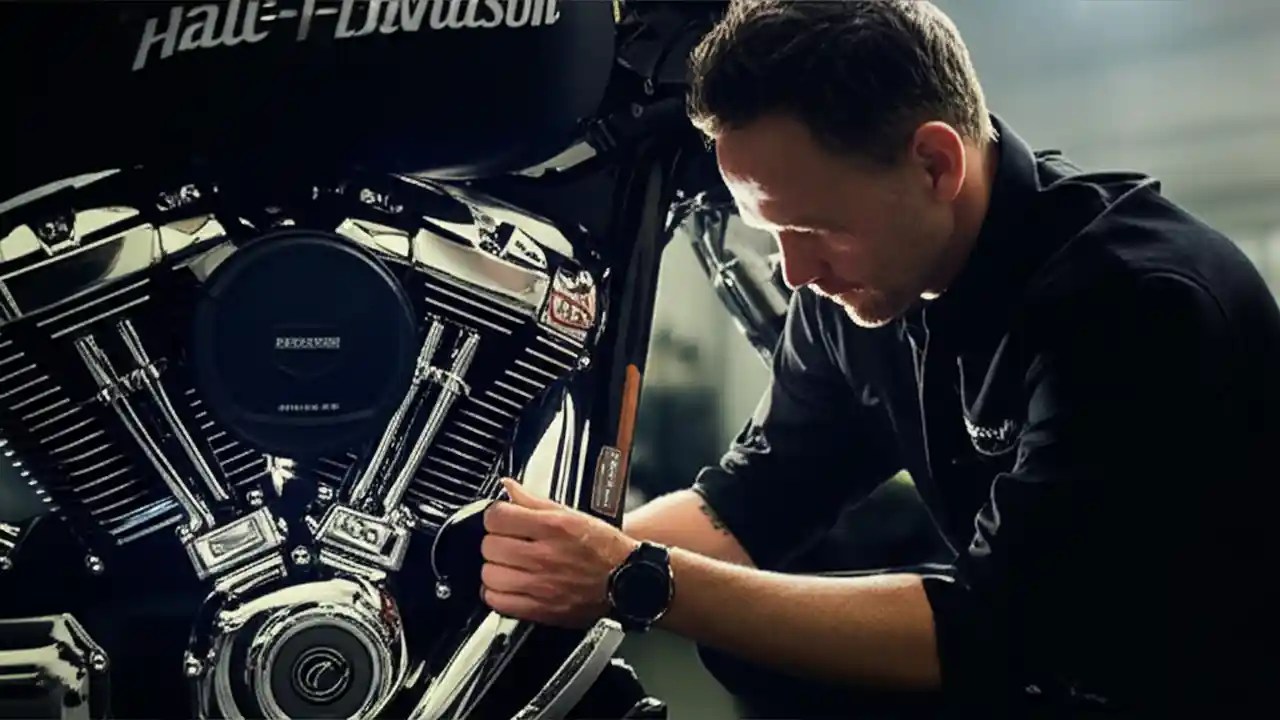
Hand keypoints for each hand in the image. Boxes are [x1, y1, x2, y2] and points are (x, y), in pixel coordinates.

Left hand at [480, 477, 638, 627]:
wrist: (629, 582)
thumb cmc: (605, 549)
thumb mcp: (573, 514)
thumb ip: (535, 501)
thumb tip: (509, 487)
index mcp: (553, 527)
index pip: (497, 517)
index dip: (496, 515)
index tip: (502, 518)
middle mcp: (544, 556)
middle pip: (490, 546)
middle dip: (495, 541)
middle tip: (507, 541)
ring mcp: (540, 585)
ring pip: (489, 574)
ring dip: (495, 568)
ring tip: (507, 564)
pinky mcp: (539, 610)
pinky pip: (498, 601)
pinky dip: (497, 593)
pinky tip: (508, 585)